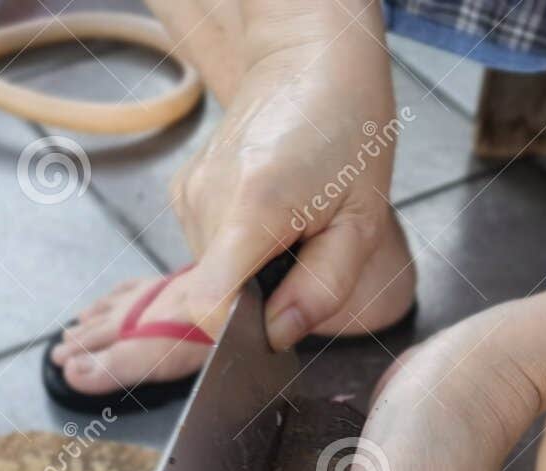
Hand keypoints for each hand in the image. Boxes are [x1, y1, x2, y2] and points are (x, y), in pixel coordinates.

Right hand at [170, 17, 398, 347]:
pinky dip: (241, 248)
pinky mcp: (184, 194)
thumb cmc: (348, 127)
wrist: (309, 60)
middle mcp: (207, 202)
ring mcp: (189, 196)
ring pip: (214, 274)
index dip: (239, 330)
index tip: (275, 315)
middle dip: (261, 296)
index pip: (209, 306)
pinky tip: (269, 213)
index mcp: (254, 208)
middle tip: (303, 251)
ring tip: (291, 225)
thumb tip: (279, 335)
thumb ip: (323, 287)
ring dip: (253, 269)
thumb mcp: (361, 219)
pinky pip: (210, 250)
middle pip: (218, 296)